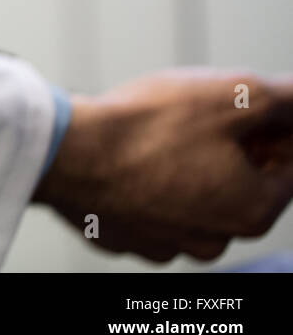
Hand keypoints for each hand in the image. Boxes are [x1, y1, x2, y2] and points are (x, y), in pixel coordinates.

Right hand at [34, 68, 292, 262]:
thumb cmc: (141, 129)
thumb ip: (286, 97)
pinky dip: (147, 180)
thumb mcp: (234, 93)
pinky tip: (132, 151)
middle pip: (241, 182)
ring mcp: (164, 241)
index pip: (290, 163)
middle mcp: (213, 238)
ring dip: (187, 164)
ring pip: (193, 194)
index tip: (250, 106)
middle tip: (199, 110)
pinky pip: (149, 204)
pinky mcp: (124, 233)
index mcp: (252, 210)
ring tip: (159, 128)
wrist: (64, 152)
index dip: (275, 127)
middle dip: (230, 145)